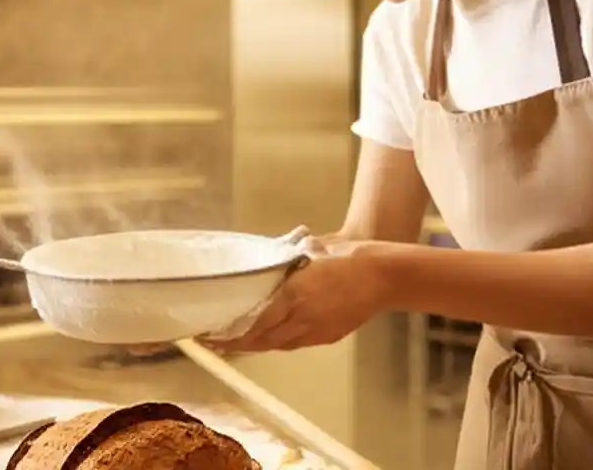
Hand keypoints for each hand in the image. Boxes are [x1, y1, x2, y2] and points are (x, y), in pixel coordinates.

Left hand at [204, 233, 387, 352]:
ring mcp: (315, 330)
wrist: (382, 273)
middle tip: (214, 343)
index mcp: (293, 294)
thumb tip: (267, 255)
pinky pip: (295, 343)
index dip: (231, 334)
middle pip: (261, 340)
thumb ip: (285, 255)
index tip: (210, 335)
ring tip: (234, 343)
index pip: (255, 322)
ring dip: (255, 345)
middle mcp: (301, 318)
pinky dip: (277, 342)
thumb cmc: (346, 254)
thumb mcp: (310, 248)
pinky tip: (268, 339)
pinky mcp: (327, 336)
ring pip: (278, 344)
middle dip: (236, 344)